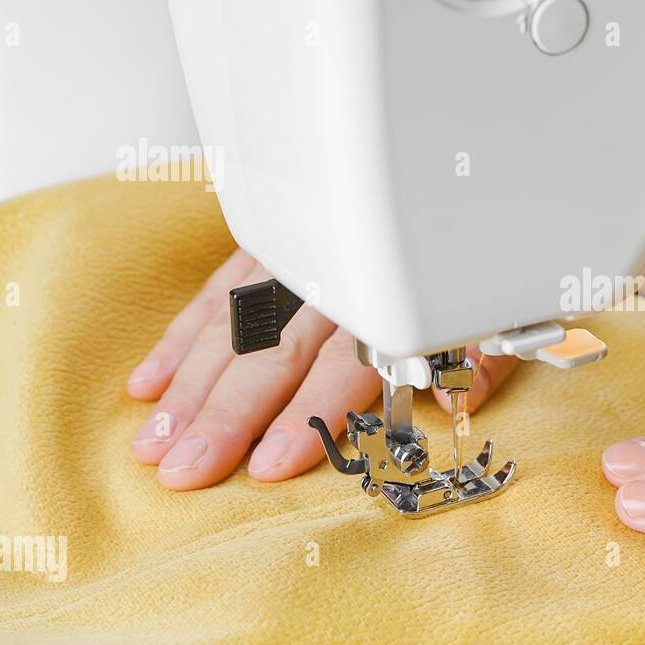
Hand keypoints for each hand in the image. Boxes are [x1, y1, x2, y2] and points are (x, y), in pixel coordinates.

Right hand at [127, 249, 515, 489]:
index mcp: (390, 303)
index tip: (266, 464)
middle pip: (274, 352)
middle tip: (183, 469)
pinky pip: (218, 289)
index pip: (343, 368)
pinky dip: (183, 336)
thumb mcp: (494, 311)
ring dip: (190, 385)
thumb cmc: (466, 262)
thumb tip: (456, 404)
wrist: (450, 175)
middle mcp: (336, 280)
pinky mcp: (267, 242)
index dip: (305, 419)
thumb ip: (478, 361)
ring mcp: (294, 258)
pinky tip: (150, 383)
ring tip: (154, 441)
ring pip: (233, 324)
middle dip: (225, 415)